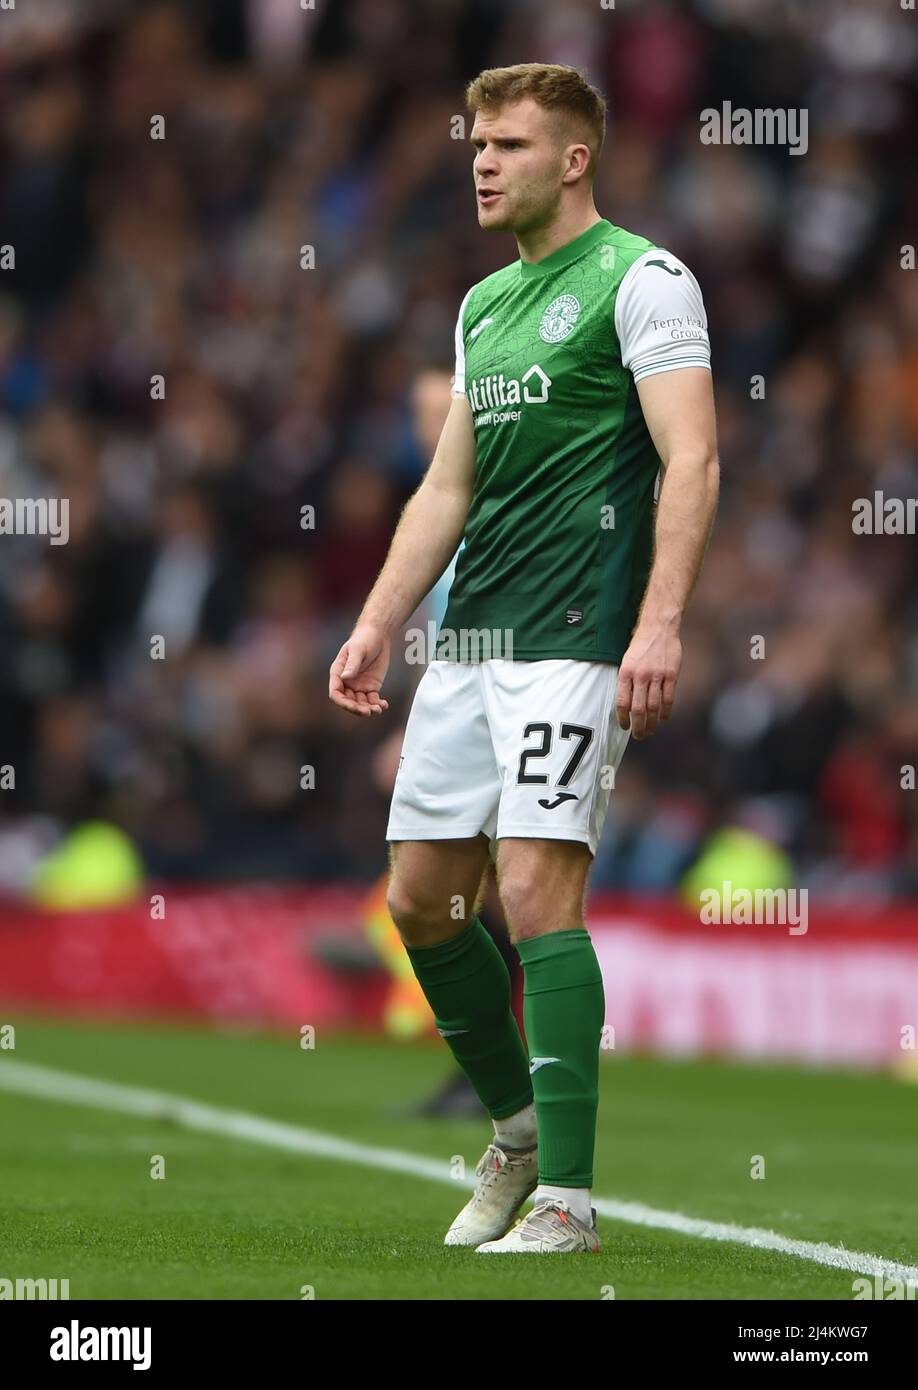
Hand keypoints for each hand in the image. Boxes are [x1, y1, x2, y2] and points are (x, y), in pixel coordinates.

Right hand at [329, 624, 390, 716]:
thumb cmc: (364, 639)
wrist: (378, 635)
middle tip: (368, 711)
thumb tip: (344, 678)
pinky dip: (377, 704)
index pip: (336, 693)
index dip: (342, 702)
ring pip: (360, 703)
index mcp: (338, 673)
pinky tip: (383, 705)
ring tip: (378, 709)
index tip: (353, 706)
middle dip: (357, 709)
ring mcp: (359, 685)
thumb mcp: (358, 650)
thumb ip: (352, 664)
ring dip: (368, 709)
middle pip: (348, 701)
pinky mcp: (371, 686)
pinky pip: (372, 700)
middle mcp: (347, 682)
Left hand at [614, 620, 681, 739]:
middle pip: (639, 709)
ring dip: (652, 723)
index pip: (622, 702)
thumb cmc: (640, 645)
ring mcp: (657, 675)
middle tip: (638, 736)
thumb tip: (625, 705)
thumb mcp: (626, 660)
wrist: (658, 627)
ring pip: (654, 707)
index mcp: (626, 672)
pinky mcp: (672, 674)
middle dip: (638, 726)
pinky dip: (665, 712)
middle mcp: (640, 675)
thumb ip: (626, 681)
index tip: (624, 727)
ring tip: (650, 731)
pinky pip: (668, 698)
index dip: (623, 718)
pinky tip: (663, 719)